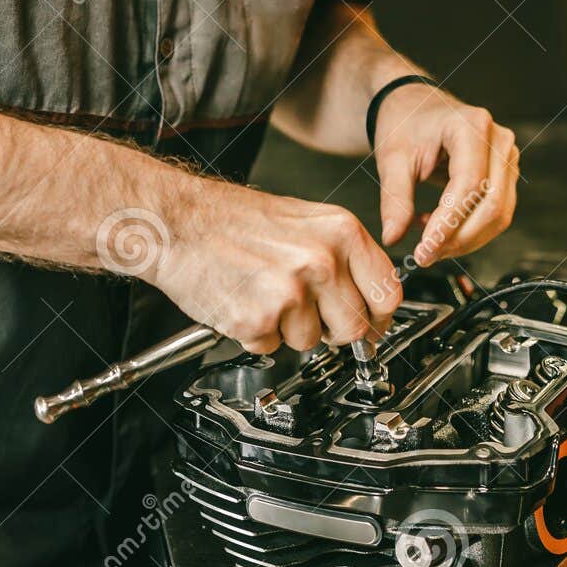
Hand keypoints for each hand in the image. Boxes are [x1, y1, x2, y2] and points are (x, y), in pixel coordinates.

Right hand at [153, 176, 402, 354]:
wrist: (177, 222)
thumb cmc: (231, 219)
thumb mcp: (303, 220)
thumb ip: (341, 255)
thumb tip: (366, 295)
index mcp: (340, 231)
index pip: (388, 293)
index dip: (378, 317)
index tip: (369, 324)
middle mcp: (322, 261)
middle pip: (354, 328)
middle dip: (331, 330)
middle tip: (304, 312)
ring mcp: (292, 292)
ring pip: (311, 341)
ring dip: (288, 330)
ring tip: (262, 294)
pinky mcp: (260, 320)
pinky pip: (271, 348)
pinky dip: (255, 334)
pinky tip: (243, 301)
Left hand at [372, 83, 518, 262]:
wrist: (414, 106)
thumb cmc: (406, 123)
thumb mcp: (393, 158)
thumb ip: (394, 198)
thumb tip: (393, 238)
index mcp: (472, 127)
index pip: (469, 185)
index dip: (449, 223)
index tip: (424, 249)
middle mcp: (499, 141)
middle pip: (492, 204)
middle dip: (459, 239)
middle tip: (424, 256)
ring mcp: (506, 157)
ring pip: (499, 214)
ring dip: (465, 239)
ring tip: (428, 244)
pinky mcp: (504, 174)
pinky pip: (496, 212)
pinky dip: (469, 229)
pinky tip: (438, 227)